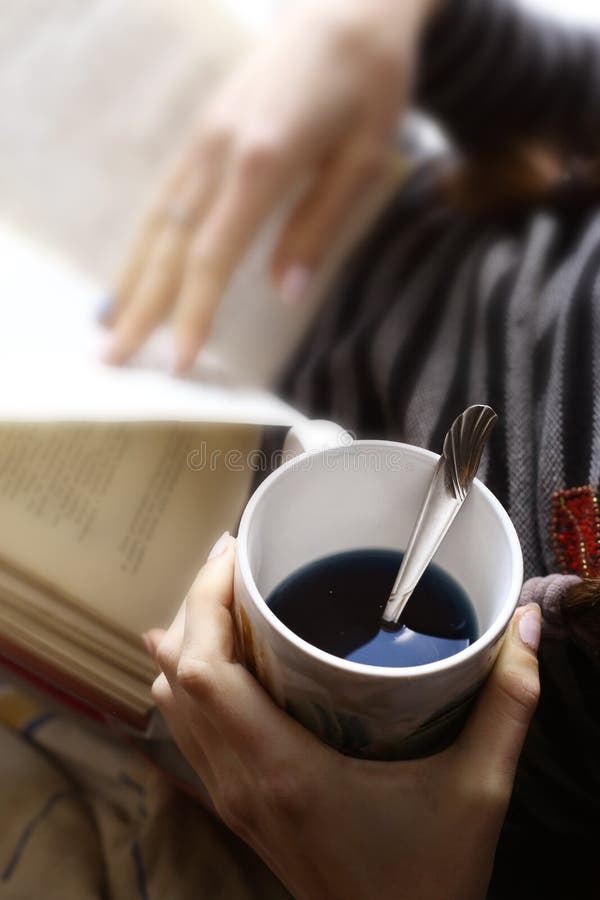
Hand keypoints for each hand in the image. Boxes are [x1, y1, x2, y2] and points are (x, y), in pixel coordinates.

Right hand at [103, 0, 438, 371]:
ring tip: (111, 325)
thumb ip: (318, 225)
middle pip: (169, 246)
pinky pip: (164, 195)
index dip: (193, 313)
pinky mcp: (202, 130)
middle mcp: (217, 151)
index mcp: (261, 161)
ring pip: (156, 220)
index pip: (213, 257)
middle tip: (112, 361)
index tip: (178, 362)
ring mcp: (203, 138)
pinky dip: (145, 239)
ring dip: (131, 277)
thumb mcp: (363, 156)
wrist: (349, 2)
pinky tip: (137, 266)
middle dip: (140, 309)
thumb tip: (284, 293)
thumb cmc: (370, 78)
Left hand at [148, 534, 540, 899]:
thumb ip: (508, 703)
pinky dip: (189, 682)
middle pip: (178, 676)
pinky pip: (188, 729)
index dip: (205, 601)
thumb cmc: (429, 877)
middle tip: (234, 559)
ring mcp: (231, 797)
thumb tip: (526, 626)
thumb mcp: (480, 790)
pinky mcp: (237, 806)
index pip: (205, 670)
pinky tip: (213, 659)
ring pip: (173, 704)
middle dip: (195, 605)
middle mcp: (242, 782)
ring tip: (222, 596)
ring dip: (187, 642)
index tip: (234, 553)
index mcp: (284, 771)